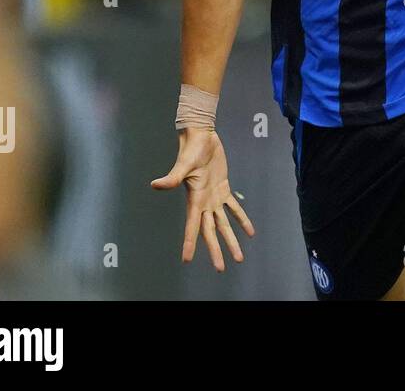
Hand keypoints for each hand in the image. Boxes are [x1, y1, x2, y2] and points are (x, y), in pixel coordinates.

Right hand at [151, 128, 253, 269]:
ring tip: (238, 257)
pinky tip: (249, 232)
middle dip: (216, 250)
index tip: (187, 259)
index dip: (189, 243)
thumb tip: (155, 185)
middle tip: (222, 268)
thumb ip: (172, 178)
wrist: (200, 136)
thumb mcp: (183, 164)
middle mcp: (204, 202)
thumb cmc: (191, 149)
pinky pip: (234, 207)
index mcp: (194, 200)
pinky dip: (241, 219)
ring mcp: (214, 197)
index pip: (192, 226)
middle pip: (210, 232)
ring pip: (223, 224)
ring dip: (231, 240)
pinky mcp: (223, 188)